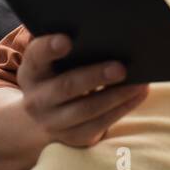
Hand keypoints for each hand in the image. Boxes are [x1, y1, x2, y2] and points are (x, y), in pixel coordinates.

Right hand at [14, 34, 149, 146]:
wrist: (46, 115)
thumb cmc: (58, 75)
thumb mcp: (53, 62)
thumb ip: (69, 48)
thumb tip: (105, 32)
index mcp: (31, 72)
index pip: (36, 56)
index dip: (49, 48)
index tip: (67, 40)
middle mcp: (36, 99)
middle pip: (66, 87)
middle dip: (95, 76)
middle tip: (120, 68)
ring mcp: (53, 122)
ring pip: (87, 109)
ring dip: (116, 95)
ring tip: (139, 82)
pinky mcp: (73, 137)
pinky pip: (100, 124)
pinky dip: (122, 108)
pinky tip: (138, 94)